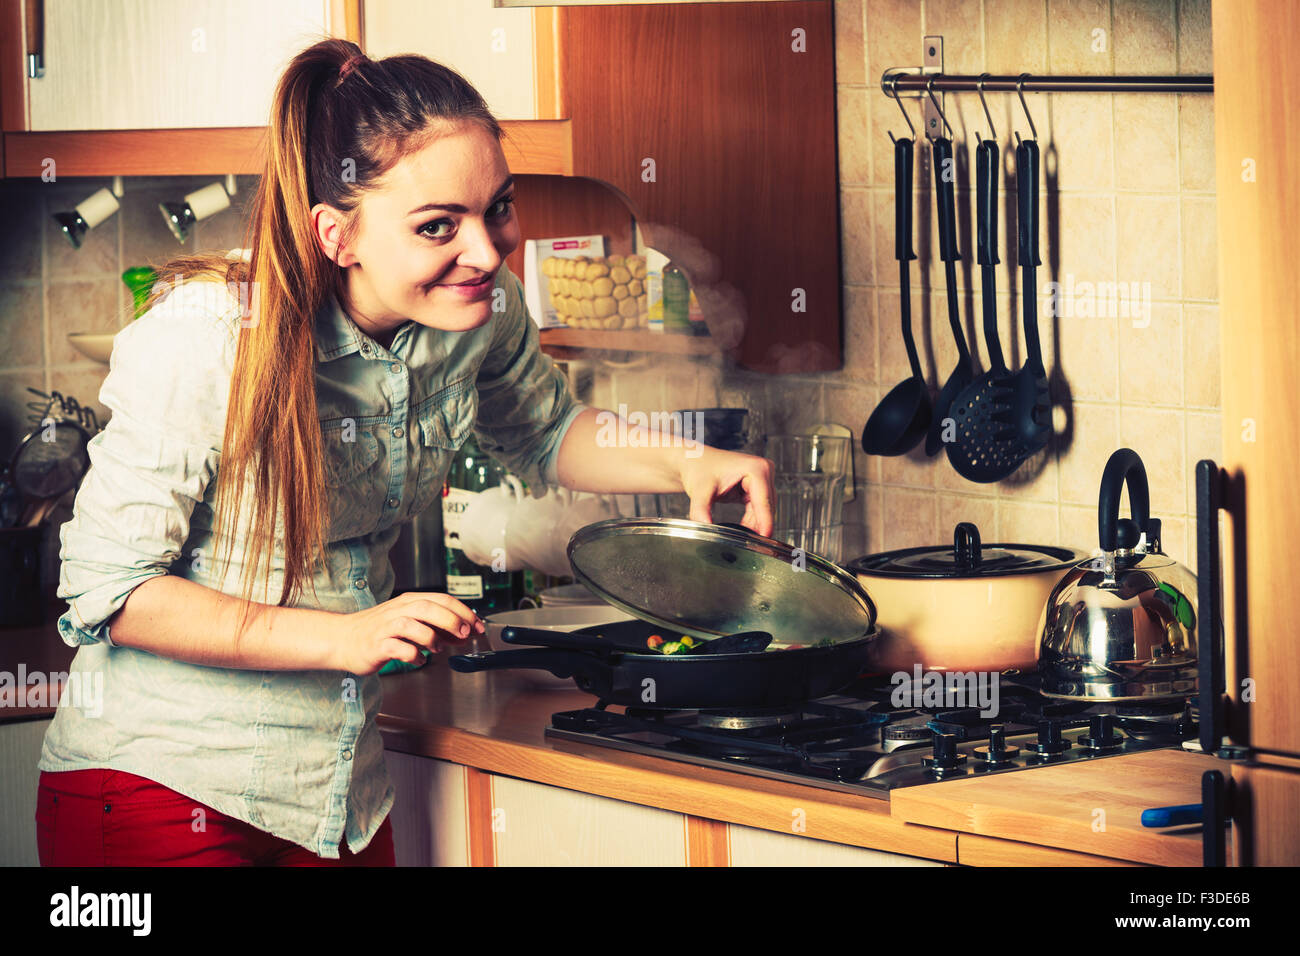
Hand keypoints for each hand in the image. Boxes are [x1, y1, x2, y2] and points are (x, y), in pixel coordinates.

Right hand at [324, 591, 484, 674]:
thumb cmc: (378, 631)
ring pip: (415, 625)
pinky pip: (400, 650)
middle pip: (430, 608)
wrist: (343, 639)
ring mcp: (387, 627)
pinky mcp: (378, 645)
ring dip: (432, 638)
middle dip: (453, 621)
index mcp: (409, 601)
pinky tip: (418, 660)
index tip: (478, 625)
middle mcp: (398, 610)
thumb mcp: (409, 622)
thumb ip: (435, 626)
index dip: (464, 612)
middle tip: (465, 634)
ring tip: (437, 649)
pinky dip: (414, 656)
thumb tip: (463, 633)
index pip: (443, 599)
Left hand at [679, 447, 774, 536]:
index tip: (764, 540)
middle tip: (749, 546)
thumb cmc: (698, 469)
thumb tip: (704, 526)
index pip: (764, 501)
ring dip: (755, 524)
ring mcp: (761, 478)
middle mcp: (763, 470)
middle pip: (767, 507)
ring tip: (743, 539)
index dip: (765, 522)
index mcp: (756, 468)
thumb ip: (701, 509)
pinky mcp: (756, 486)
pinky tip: (742, 529)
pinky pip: (758, 509)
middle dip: (759, 526)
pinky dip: (751, 520)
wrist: (693, 462)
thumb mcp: (699, 491)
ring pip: (764, 510)